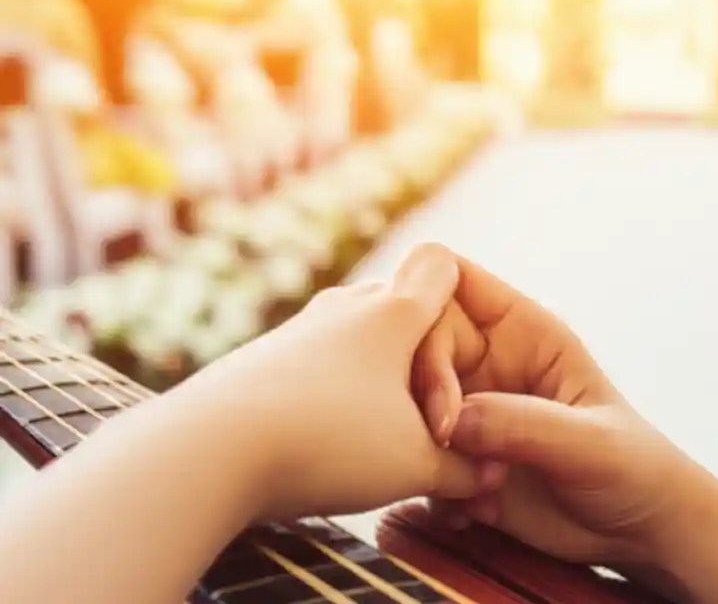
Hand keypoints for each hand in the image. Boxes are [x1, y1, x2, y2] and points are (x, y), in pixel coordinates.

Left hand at [174, 244, 503, 519]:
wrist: (204, 453)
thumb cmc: (328, 443)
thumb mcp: (418, 465)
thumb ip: (466, 468)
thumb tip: (489, 477)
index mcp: (392, 311)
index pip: (442, 265)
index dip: (467, 303)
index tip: (466, 365)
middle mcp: (344, 307)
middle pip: (405, 315)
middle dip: (428, 372)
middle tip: (430, 433)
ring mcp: (297, 333)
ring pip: (361, 348)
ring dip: (383, 395)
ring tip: (381, 454)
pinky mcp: (261, 365)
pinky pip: (320, 373)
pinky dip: (337, 407)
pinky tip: (330, 454)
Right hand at [401, 252, 699, 564]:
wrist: (637, 530)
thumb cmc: (633, 468)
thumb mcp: (590, 443)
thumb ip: (523, 424)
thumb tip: (452, 420)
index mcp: (522, 330)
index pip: (449, 278)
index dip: (422, 304)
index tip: (433, 375)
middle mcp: (486, 362)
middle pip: (412, 341)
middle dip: (420, 391)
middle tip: (446, 442)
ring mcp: (467, 410)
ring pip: (403, 404)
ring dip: (424, 448)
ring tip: (478, 489)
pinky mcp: (455, 459)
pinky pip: (412, 459)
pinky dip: (430, 489)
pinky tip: (475, 513)